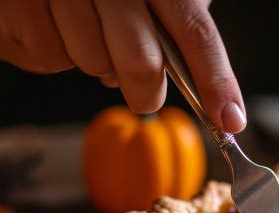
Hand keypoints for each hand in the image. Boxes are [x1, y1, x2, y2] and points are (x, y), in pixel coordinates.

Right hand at [0, 0, 246, 131]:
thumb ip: (174, 28)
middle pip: (142, 64)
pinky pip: (47, 59)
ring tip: (84, 32)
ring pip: (91, 64)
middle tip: (143, 92)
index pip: (194, 31)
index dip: (216, 81)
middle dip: (146, 92)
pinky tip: (50, 25)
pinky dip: (53, 57)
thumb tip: (200, 90)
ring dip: (93, 64)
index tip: (230, 122)